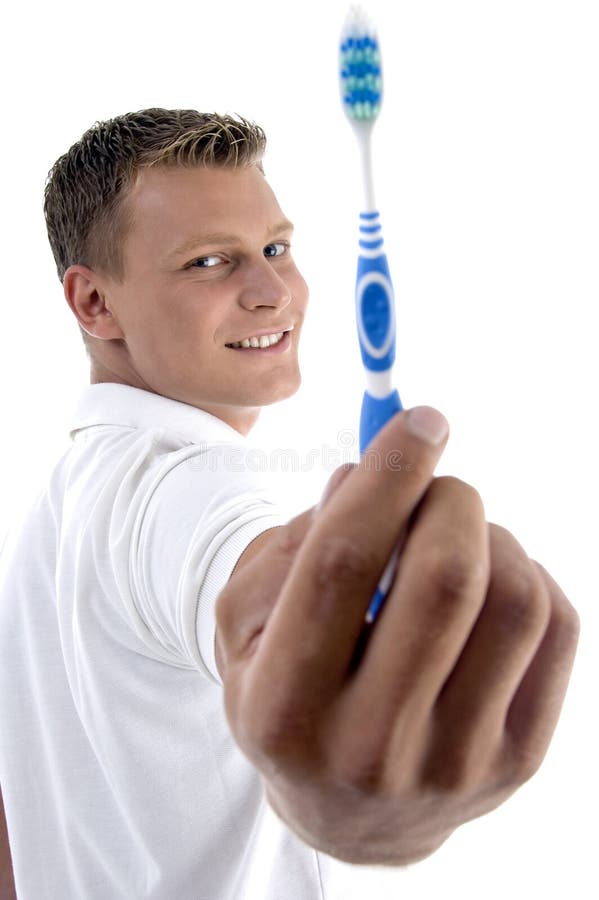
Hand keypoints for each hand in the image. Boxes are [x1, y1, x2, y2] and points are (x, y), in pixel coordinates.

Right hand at [215, 407, 578, 864]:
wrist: (350, 816)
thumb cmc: (289, 697)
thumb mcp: (245, 628)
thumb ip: (286, 549)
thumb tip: (366, 477)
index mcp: (285, 709)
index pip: (342, 564)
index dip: (387, 474)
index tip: (420, 421)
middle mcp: (371, 748)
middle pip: (445, 578)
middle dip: (449, 498)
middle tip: (436, 487)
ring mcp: (457, 763)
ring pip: (515, 599)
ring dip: (493, 535)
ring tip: (459, 541)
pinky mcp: (521, 761)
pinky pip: (557, 629)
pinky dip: (529, 575)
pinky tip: (489, 583)